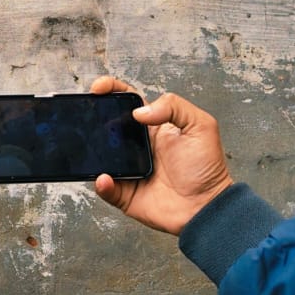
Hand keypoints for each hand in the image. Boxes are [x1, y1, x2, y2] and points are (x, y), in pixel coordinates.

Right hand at [88, 76, 233, 235]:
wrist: (207, 206)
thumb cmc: (207, 169)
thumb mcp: (200, 126)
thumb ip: (173, 107)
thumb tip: (139, 111)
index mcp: (153, 127)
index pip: (128, 101)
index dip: (111, 90)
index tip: (99, 88)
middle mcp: (137, 145)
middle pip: (107, 125)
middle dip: (94, 117)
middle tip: (87, 115)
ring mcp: (128, 169)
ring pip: (100, 156)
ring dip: (92, 150)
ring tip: (93, 148)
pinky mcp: (124, 193)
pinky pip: (105, 187)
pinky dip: (101, 183)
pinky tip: (105, 178)